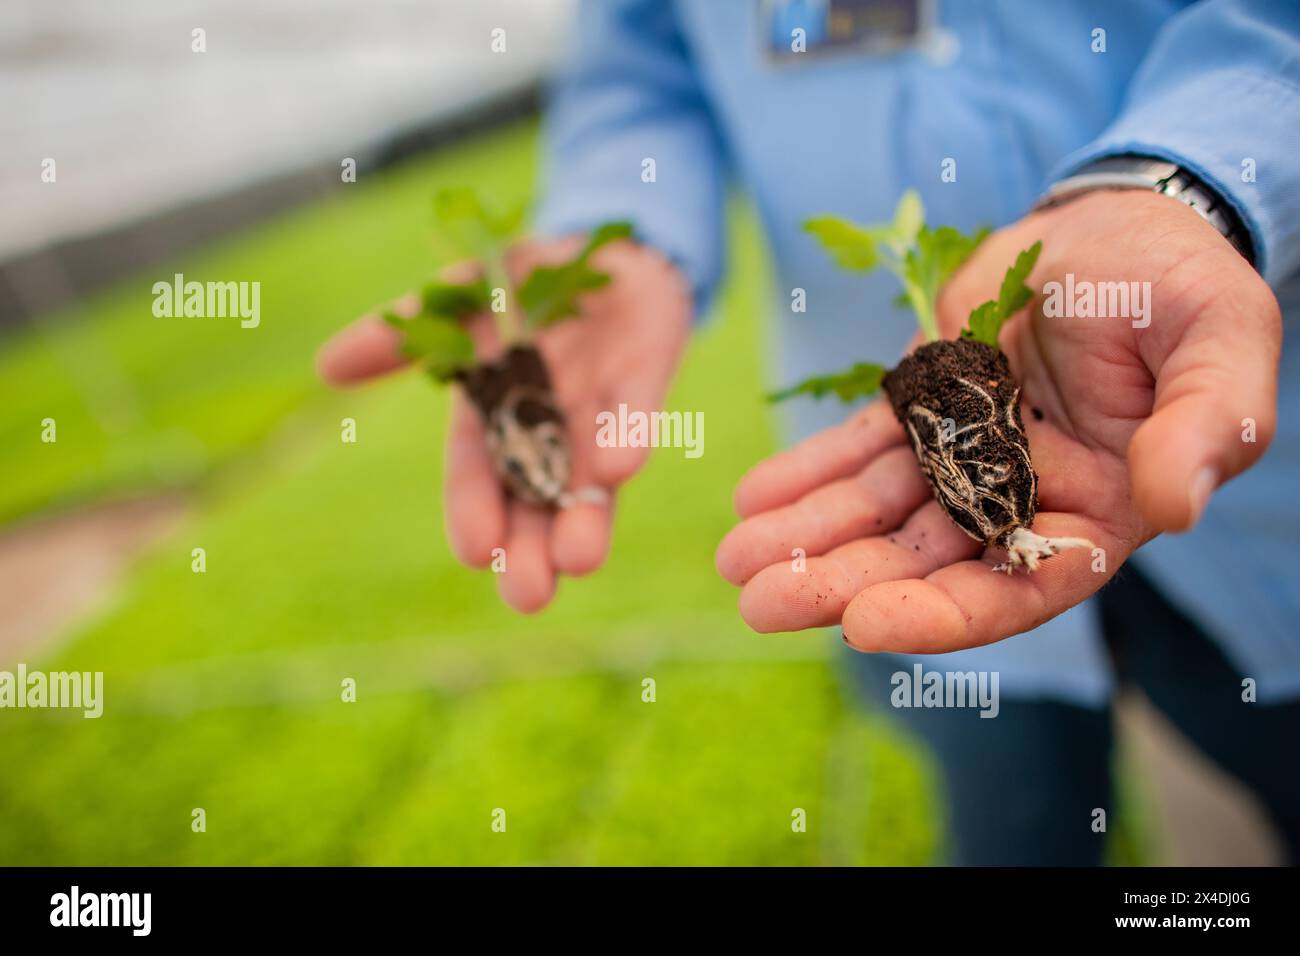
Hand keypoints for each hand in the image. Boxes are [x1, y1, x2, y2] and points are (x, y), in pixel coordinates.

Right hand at [318, 239, 690, 611]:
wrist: (605, 245)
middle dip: (533, 547)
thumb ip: (403, 334)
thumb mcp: (455, 298)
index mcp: (494, 413)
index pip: (479, 473)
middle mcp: (549, 427)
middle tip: (528, 597)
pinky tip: (622, 470)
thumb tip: (324, 366)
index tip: (474, 553)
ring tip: (579, 562)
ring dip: (587, 518)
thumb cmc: (522, 284)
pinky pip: (638, 411)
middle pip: (537, 498)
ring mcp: (600, 408)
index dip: (475, 511)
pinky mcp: (646, 374)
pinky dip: (630, 437)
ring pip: (592, 477)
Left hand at [717, 190, 1279, 651]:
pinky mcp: (921, 408)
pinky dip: (806, 474)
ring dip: (808, 536)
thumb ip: (1204, 423)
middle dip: (843, 582)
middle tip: (761, 601)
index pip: (1019, 586)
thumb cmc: (1180, 283)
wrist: (1116, 223)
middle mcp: (1021, 501)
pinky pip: (858, 449)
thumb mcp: (1217, 340)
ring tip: (735, 556)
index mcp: (1096, 512)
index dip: (945, 612)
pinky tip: (752, 497)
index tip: (867, 624)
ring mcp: (964, 457)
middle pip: (926, 560)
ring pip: (879, 511)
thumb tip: (1176, 505)